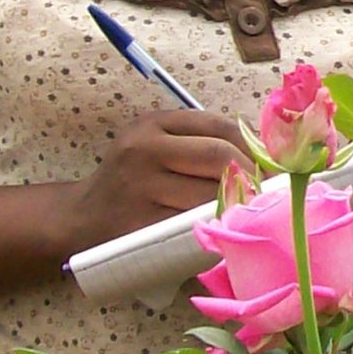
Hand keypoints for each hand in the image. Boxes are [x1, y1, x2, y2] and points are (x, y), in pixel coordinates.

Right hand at [58, 110, 256, 253]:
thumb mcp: (153, 146)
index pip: (218, 126)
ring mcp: (140, 187)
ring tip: (250, 210)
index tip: (272, 166)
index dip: (253, 146)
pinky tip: (226, 229)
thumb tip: (263, 155)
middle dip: (252, 175)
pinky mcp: (141, 223)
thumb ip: (196, 143)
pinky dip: (216, 226)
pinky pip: (193, 224)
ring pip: (210, 192)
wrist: (80, 220)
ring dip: (238, 203)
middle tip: (268, 193)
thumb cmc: (130, 182)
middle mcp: (143, 149)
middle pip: (218, 156)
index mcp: (152, 124)